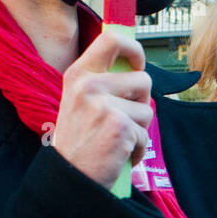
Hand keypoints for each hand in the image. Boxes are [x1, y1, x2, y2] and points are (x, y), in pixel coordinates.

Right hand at [52, 28, 152, 188]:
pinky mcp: (119, 126)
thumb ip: (103, 82)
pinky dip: (137, 151)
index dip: (134, 48)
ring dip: (139, 130)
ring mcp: (103, 105)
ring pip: (147, 110)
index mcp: (78, 74)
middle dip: (142, 103)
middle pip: (143, 79)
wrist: (68, 178)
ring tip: (115, 141)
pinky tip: (117, 156)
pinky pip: (145, 135)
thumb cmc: (80, 142)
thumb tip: (137, 67)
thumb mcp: (81, 102)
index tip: (138, 65)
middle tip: (122, 121)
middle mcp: (88, 85)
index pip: (111, 39)